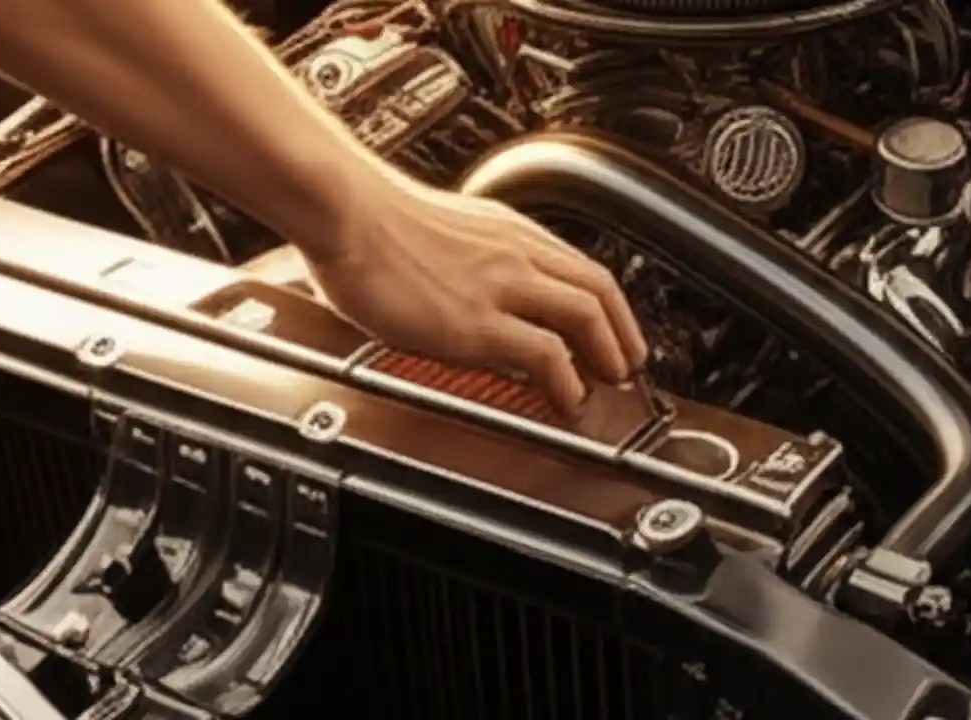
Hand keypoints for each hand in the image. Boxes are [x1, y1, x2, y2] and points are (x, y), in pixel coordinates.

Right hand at [301, 166, 648, 415]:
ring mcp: (500, 287)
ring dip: (607, 355)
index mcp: (509, 231)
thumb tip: (474, 283)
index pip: (583, 268)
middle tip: (628, 365)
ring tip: (608, 386)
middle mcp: (516, 253)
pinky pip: (546, 353)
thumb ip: (473, 255)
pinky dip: (567, 380)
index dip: (611, 305)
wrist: (343, 209)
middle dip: (623, 333)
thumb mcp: (444, 229)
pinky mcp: (476, 323)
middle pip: (598, 291)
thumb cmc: (370, 219)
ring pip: (585, 317)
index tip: (615, 329)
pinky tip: (566, 398)